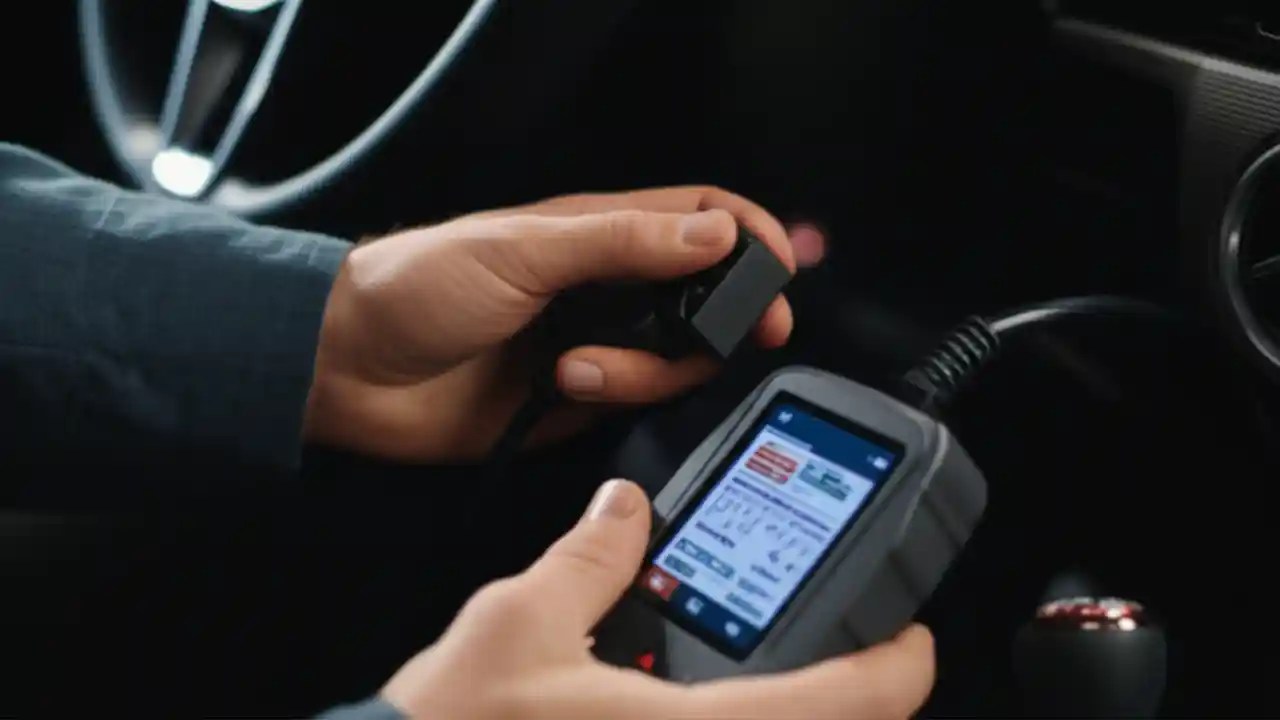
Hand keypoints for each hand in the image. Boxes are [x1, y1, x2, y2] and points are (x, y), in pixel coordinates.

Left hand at [304, 187, 795, 461]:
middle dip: (729, 316)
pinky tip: (568, 386)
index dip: (749, 236)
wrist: (352, 370)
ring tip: (579, 365)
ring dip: (650, 368)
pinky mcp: (576, 400)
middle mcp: (603, 289)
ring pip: (676, 358)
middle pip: (704, 297)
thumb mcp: (524, 251)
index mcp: (595, 233)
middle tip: (744, 333)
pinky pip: (637, 404)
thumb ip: (623, 242)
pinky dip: (621, 398)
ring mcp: (594, 345)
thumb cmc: (417, 286)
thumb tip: (716, 234)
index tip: (785, 267)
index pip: (698, 221)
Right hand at [379, 479, 934, 718]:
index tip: (910, 637)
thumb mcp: (518, 621)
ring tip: (766, 664)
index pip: (848, 704)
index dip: (900, 667)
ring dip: (790, 710)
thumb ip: (588, 559)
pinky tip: (686, 698)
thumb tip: (624, 508)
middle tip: (836, 639)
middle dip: (844, 690)